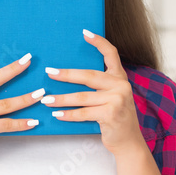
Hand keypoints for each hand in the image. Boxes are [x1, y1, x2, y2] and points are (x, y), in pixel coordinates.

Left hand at [45, 29, 145, 156]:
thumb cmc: (114, 117)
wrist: (128, 142)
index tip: (84, 33)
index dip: (99, 42)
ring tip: (46, 99)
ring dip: (62, 99)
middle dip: (66, 75)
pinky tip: (57, 114)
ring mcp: (118, 100)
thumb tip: (69, 74)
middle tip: (49, 73)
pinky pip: (84, 113)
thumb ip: (100, 85)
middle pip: (89, 76)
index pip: (111, 54)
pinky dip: (69, 114)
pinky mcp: (111, 114)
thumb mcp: (112, 97)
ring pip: (82, 97)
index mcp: (120, 77)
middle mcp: (121, 85)